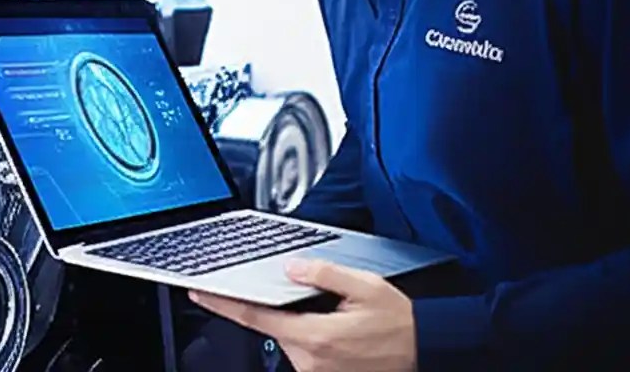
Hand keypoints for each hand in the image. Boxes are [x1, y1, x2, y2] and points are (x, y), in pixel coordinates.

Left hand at [189, 258, 416, 371]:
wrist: (430, 351)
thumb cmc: (400, 322)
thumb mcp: (364, 286)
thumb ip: (323, 274)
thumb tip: (291, 267)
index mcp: (315, 335)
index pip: (256, 317)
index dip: (223, 304)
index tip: (199, 294)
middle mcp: (311, 360)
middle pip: (275, 329)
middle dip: (285, 311)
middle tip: (323, 304)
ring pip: (291, 341)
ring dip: (304, 327)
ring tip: (343, 322)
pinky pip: (307, 355)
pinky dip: (315, 340)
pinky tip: (344, 337)